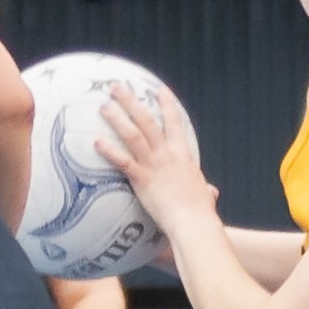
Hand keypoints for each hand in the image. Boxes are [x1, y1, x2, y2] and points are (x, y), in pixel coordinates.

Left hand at [97, 85, 212, 234]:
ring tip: (104, 107)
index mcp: (183, 153)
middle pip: (147, 120)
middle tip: (117, 88)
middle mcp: (167, 153)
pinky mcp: (142, 179)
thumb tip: (211, 193)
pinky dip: (109, 150)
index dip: (167, 103)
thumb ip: (206, 190)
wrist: (193, 220)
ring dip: (117, 119)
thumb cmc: (200, 210)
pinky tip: (96, 142)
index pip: (174, 122)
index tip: (159, 89)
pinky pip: (122, 161)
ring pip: (133, 134)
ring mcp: (153, 164)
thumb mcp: (205, 194)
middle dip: (131, 102)